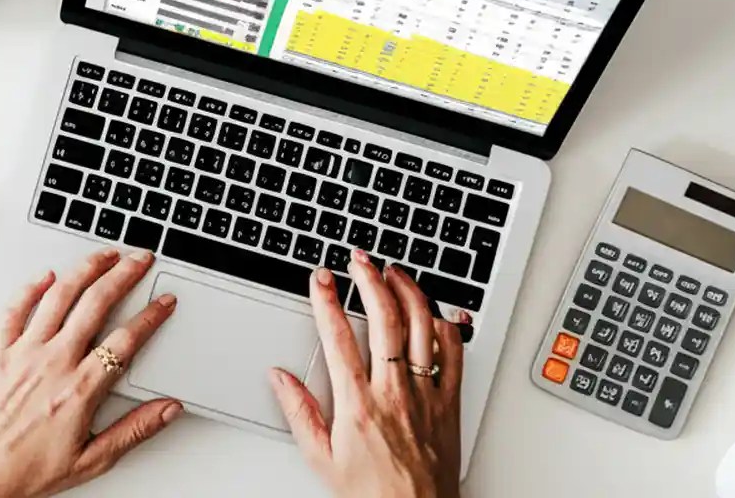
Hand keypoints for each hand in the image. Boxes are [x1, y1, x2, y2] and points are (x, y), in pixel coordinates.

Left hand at [0, 248, 182, 497]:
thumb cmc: (31, 470)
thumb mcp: (94, 458)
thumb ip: (135, 429)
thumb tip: (168, 409)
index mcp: (81, 388)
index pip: (127, 340)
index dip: (152, 316)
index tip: (165, 302)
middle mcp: (53, 362)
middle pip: (96, 303)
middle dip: (124, 275)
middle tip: (140, 259)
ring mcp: (24, 353)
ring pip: (59, 296)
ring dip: (85, 269)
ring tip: (104, 255)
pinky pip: (15, 310)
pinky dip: (31, 288)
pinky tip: (46, 276)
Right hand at [270, 250, 467, 497]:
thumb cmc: (372, 494)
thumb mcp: (322, 458)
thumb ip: (299, 412)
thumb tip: (280, 378)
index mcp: (358, 404)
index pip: (338, 337)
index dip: (327, 300)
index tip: (321, 278)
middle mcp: (394, 391)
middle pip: (385, 318)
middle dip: (369, 279)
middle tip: (359, 260)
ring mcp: (426, 393)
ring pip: (422, 326)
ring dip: (408, 291)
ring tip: (394, 272)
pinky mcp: (450, 401)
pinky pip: (454, 352)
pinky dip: (446, 324)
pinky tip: (434, 311)